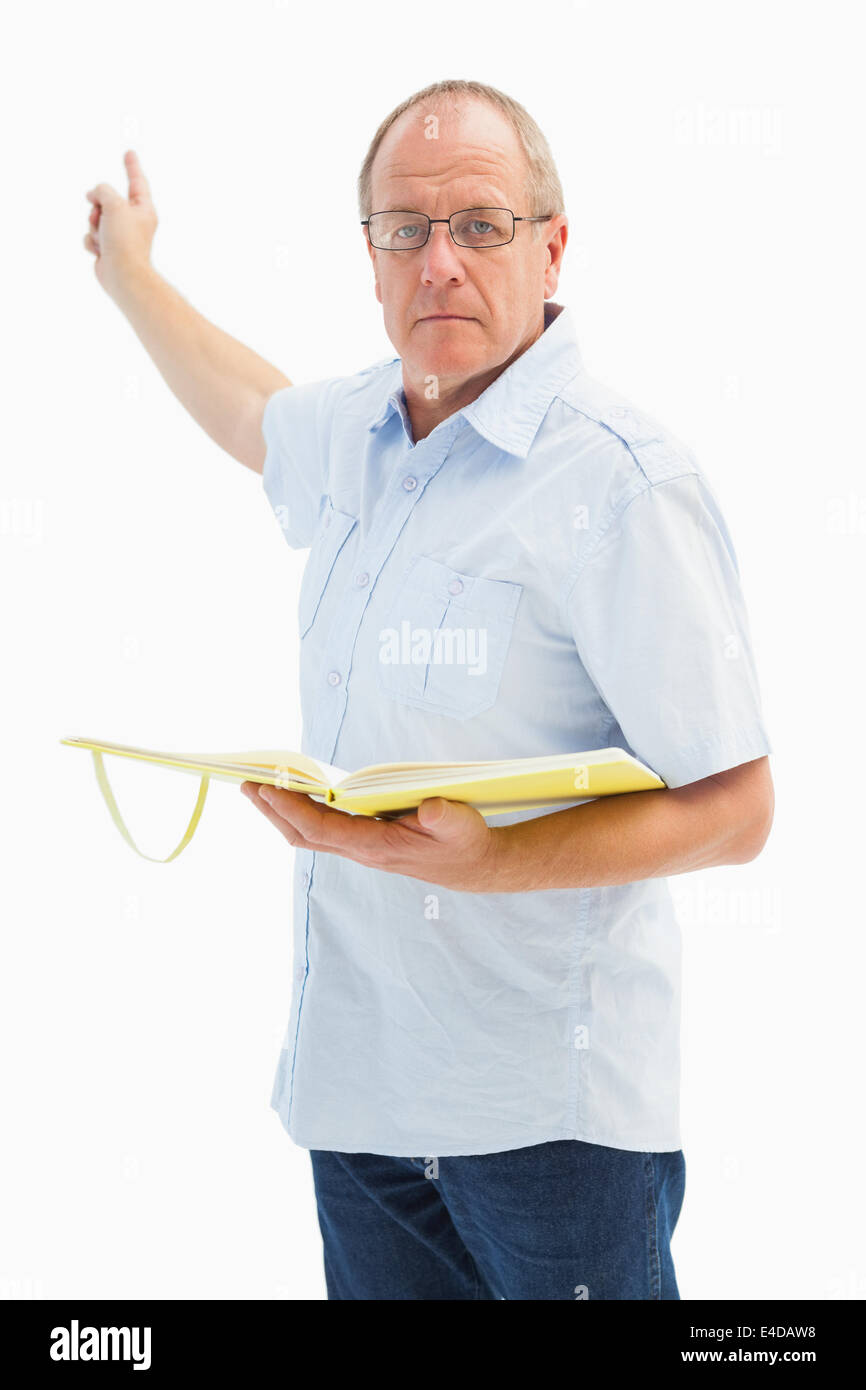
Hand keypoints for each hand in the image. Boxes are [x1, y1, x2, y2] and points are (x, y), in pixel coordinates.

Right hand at [83, 150, 157, 297]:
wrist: (122, 275)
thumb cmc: (124, 240)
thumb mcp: (115, 204)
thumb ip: (103, 191)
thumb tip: (94, 197)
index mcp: (143, 209)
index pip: (136, 181)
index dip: (132, 166)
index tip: (129, 153)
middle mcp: (133, 221)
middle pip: (107, 200)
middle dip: (98, 207)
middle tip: (103, 217)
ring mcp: (119, 235)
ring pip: (95, 218)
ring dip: (94, 227)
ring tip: (105, 239)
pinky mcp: (108, 249)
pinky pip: (91, 236)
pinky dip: (92, 242)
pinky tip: (101, 252)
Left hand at [240, 782, 502, 892]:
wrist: (474, 866)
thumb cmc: (465, 842)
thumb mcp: (462, 826)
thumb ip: (446, 817)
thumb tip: (430, 810)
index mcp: (378, 846)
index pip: (323, 828)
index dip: (293, 809)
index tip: (268, 789)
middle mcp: (362, 850)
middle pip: (304, 835)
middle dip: (273, 811)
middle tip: (246, 785)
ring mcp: (361, 848)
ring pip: (309, 834)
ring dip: (282, 813)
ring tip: (257, 789)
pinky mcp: (364, 843)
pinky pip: (322, 829)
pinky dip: (301, 813)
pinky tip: (293, 797)